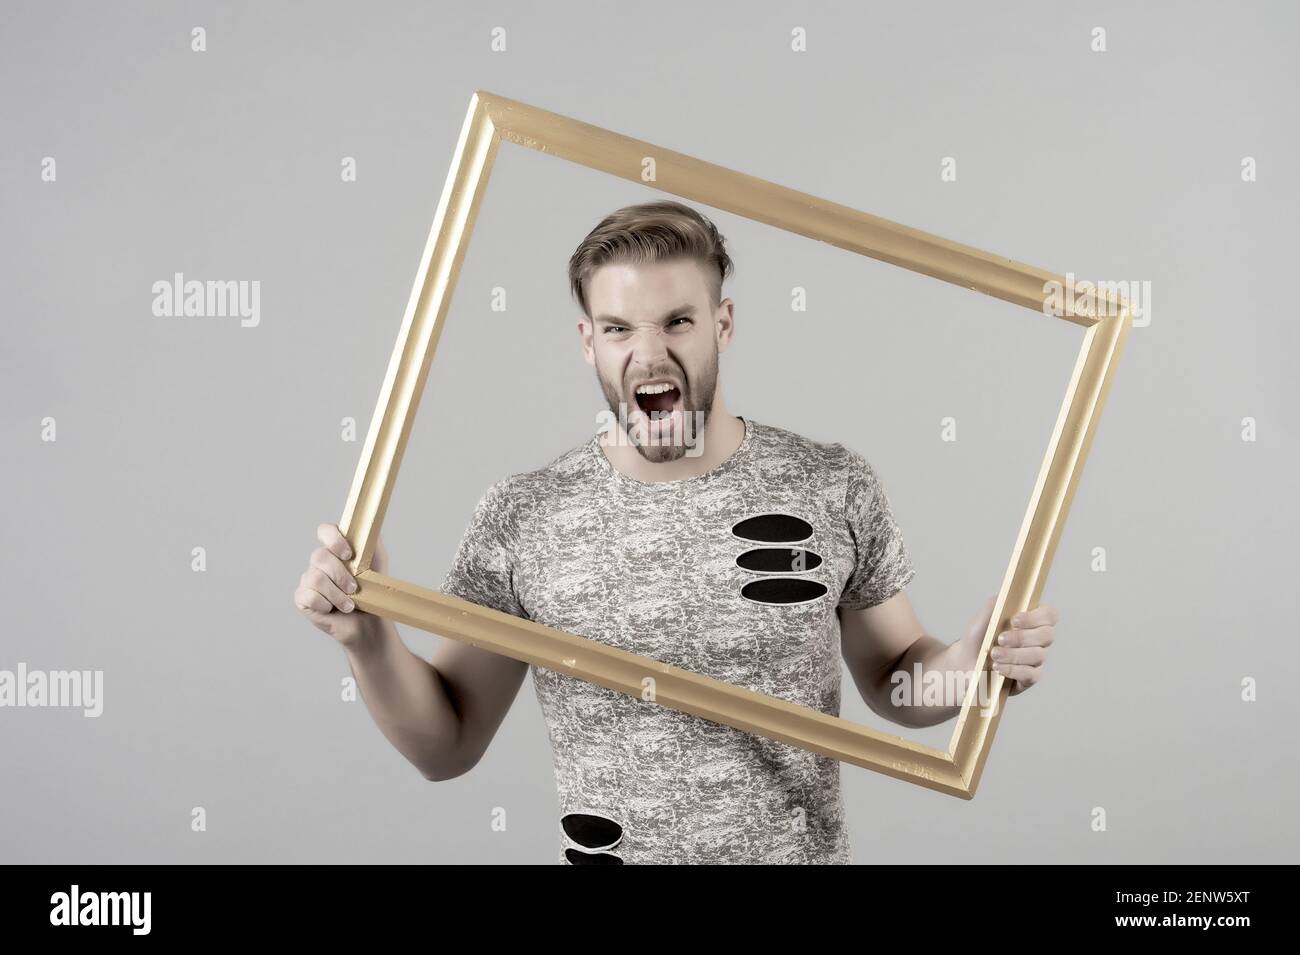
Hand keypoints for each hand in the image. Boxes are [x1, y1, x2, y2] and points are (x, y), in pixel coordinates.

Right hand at [293, 522, 388, 648]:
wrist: (369, 622)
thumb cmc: (373, 590)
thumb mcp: (377, 561)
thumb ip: (371, 539)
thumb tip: (368, 519)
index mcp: (335, 549)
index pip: (324, 531)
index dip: (333, 540)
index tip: (349, 554)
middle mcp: (319, 561)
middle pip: (319, 556)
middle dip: (340, 575)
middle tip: (355, 589)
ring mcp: (308, 579)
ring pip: (315, 578)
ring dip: (336, 594)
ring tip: (349, 605)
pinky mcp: (302, 598)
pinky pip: (308, 596)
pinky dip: (325, 605)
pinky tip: (332, 610)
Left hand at [961, 595, 1057, 696]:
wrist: (965, 660)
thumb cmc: (979, 637)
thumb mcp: (985, 616)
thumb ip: (998, 603)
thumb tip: (1010, 594)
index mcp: (1032, 621)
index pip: (1050, 615)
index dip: (1036, 617)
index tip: (1014, 620)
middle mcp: (1038, 640)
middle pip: (1047, 636)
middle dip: (1021, 637)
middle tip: (1000, 639)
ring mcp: (1036, 660)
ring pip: (1038, 655)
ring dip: (1013, 654)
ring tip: (994, 654)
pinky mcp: (1030, 678)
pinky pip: (1030, 674)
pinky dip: (1012, 670)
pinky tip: (998, 667)